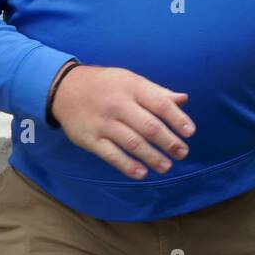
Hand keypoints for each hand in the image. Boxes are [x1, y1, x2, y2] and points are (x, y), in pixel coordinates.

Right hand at [51, 66, 193, 178]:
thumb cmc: (105, 84)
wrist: (65, 88)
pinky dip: (128, 166)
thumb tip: (183, 99)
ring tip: (167, 166)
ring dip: (152, 157)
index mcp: (132, 88)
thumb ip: (157, 92)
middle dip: (169, 142)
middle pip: (149, 126)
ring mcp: (104, 123)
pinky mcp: (90, 139)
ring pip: (132, 143)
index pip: (160, 104)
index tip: (190, 132)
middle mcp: (118, 105)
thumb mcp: (130, 80)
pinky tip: (142, 173)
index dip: (177, 119)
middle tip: (182, 153)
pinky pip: (111, 155)